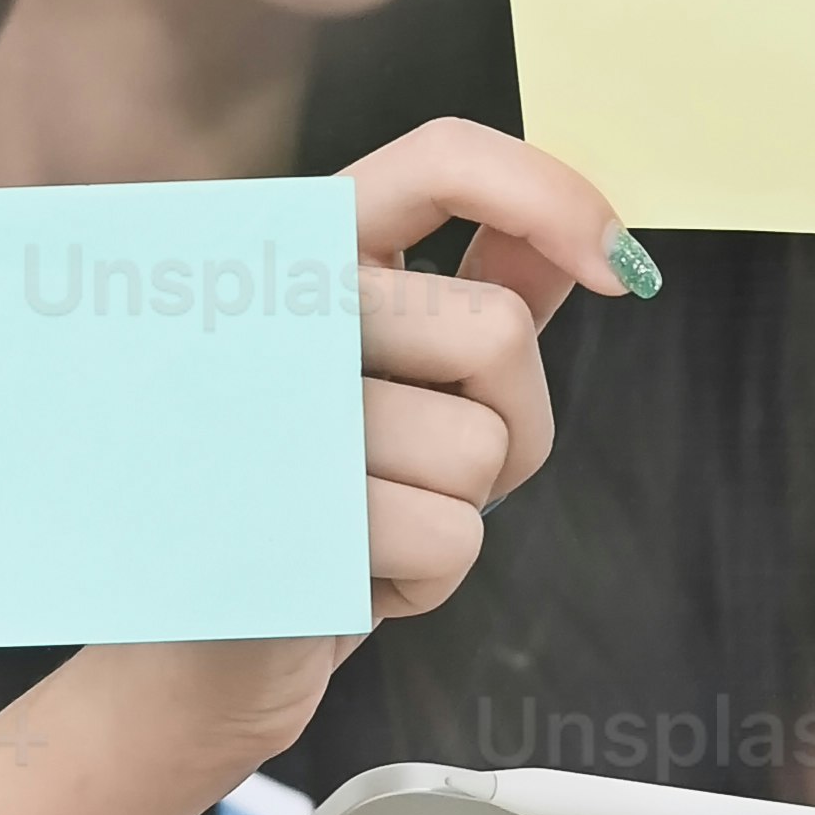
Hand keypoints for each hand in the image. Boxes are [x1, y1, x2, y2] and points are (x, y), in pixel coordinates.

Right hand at [65, 123, 650, 810]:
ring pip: (479, 446)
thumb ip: (473, 305)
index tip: (617, 265)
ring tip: (366, 525)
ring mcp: (265, 410)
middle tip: (425, 470)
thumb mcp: (397, 388)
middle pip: (494, 330)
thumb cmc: (308, 506)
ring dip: (454, 510)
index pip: (442, 159)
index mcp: (300, 252)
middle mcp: (270, 309)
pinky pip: (449, 538)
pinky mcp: (283, 517)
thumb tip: (580, 244)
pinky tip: (349, 574)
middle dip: (508, 422)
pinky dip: (424, 578)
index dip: (552, 195)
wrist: (197, 655)